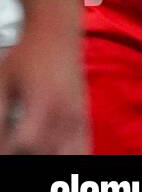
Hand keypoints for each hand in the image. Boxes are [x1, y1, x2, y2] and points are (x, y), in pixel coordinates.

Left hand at [0, 21, 87, 153]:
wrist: (58, 33)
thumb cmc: (28, 54)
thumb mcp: (3, 80)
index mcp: (44, 102)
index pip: (25, 141)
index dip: (8, 149)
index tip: (1, 147)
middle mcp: (65, 111)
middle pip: (45, 150)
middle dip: (26, 155)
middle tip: (12, 147)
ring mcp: (77, 115)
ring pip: (65, 151)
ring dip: (47, 157)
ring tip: (32, 153)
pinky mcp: (83, 116)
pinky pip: (83, 146)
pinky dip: (73, 157)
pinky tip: (62, 157)